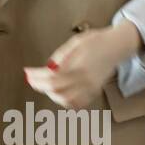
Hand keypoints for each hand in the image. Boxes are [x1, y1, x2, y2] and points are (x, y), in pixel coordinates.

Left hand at [24, 21, 141, 109]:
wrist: (117, 46)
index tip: (27, 73)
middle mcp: (85, 81)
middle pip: (56, 91)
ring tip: (43, 85)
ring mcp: (91, 89)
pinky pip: (77, 103)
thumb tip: (48, 68)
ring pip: (66, 101)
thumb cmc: (96, 40)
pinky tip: (58, 93)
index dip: (36, 77)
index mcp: (79, 67)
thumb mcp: (75, 42)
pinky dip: (65, 101)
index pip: (52, 78)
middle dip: (40, 86)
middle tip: (31, 79)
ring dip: (51, 94)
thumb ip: (61, 57)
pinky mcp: (94, 92)